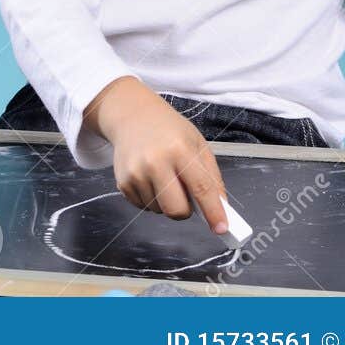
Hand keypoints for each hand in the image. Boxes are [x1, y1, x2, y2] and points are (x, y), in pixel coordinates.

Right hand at [87, 77, 230, 235]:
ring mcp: (135, 173)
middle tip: (185, 194)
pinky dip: (151, 200)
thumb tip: (221, 210)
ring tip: (163, 178)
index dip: (213, 211)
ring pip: (160, 211)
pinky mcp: (122, 182)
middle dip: (185, 211)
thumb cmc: (170, 130)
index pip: (201, 188)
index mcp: (179, 150)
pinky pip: (144, 207)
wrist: (132, 116)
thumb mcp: (197, 144)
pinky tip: (150, 179)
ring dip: (166, 202)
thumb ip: (211, 177)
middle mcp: (155, 162)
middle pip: (176, 210)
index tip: (222, 228)